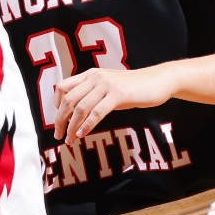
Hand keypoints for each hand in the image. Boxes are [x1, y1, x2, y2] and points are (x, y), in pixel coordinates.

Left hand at [52, 63, 176, 143]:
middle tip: (59, 135)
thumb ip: (94, 94)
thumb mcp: (109, 88)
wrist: (158, 81)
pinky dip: (87, 125)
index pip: (63, 87)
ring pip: (80, 107)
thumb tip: (79, 112)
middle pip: (68, 99)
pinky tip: (82, 134)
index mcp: (90, 74)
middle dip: (60, 120)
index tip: (59, 120)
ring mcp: (106, 85)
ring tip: (69, 140)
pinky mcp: (117, 95)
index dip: (56, 105)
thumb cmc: (134, 88)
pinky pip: (96, 112)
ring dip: (72, 126)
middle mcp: (95, 77)